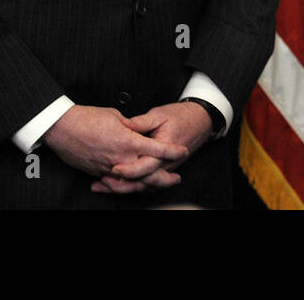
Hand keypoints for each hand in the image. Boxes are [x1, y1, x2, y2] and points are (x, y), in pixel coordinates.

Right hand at [42, 105, 188, 192]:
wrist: (62, 128)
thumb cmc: (88, 117)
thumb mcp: (116, 116)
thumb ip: (133, 126)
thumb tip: (141, 131)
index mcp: (129, 141)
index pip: (158, 149)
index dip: (173, 151)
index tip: (183, 150)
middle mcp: (121, 158)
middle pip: (149, 174)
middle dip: (165, 178)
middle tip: (176, 178)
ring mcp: (109, 168)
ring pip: (134, 183)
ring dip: (148, 186)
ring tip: (159, 185)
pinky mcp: (98, 173)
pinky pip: (117, 184)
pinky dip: (128, 187)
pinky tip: (135, 187)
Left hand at [90, 101, 215, 194]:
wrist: (201, 120)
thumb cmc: (181, 116)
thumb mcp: (160, 114)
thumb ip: (141, 122)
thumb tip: (124, 125)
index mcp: (165, 148)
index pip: (146, 165)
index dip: (129, 169)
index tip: (113, 168)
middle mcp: (166, 163)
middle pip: (143, 181)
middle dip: (121, 184)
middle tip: (102, 182)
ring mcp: (166, 168)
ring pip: (145, 186)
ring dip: (124, 188)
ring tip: (103, 185)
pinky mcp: (164, 170)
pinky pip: (149, 183)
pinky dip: (133, 186)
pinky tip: (118, 185)